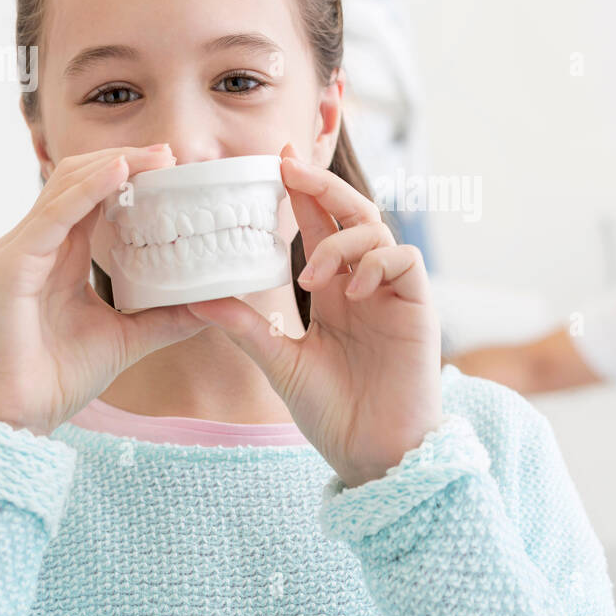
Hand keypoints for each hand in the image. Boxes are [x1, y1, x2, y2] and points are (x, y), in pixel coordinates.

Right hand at [0, 145, 214, 434]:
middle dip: (125, 159)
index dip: (130, 174)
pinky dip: (88, 190)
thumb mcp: (127, 338)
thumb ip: (166, 317)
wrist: (17, 417)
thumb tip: (213, 305)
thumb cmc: (57, 377)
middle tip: (170, 152)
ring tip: (154, 155)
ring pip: (66, 186)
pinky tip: (120, 173)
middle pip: (79, 179)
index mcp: (59, 254)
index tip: (172, 165)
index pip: (94, 197)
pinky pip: (54, 215)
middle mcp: (37, 243)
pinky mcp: (12, 263)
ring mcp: (20, 249)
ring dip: (112, 164)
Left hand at [188, 143, 442, 488]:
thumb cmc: (335, 414)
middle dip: (322, 185)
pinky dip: (377, 263)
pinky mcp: (419, 309)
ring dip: (341, 241)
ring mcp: (393, 295)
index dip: (301, 191)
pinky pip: (406, 261)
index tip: (275, 159)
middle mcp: (365, 284)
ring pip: (377, 232)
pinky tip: (350, 290)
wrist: (375, 456)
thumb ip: (247, 329)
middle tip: (289, 167)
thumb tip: (195, 300)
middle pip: (352, 213)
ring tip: (312, 276)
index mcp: (334, 290)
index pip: (319, 225)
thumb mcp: (281, 364)